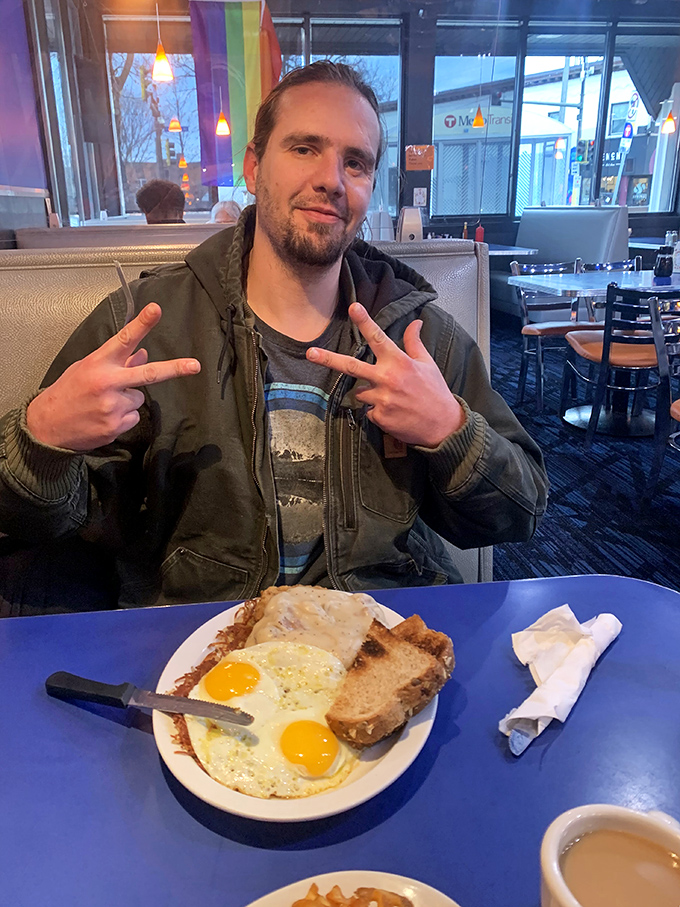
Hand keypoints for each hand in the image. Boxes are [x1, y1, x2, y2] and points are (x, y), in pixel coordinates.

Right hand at [27, 303, 200, 450]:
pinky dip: (124, 417)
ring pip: (139, 398)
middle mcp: (108, 383)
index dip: (142, 324)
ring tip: (104, 403)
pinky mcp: (116, 425)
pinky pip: (133, 417)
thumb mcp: (87, 369)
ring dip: (128, 400)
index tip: (156, 310)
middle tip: (194, 366)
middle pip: (149, 374)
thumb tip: (143, 354)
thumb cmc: (68, 393)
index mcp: (98, 363)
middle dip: (174, 369)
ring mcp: (112, 406)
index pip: (124, 339)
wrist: (47, 427)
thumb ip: (117, 362)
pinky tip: (104, 417)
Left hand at [307, 302, 463, 447]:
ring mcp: (381, 399)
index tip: (353, 307)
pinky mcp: (378, 417)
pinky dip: (377, 410)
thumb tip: (415, 322)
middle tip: (310, 353)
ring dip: (370, 393)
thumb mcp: (427, 364)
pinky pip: (369, 410)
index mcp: (399, 363)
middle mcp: (387, 379)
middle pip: (352, 366)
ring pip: (360, 392)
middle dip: (329, 359)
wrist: (442, 425)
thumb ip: (414, 343)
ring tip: (393, 399)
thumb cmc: (435, 392)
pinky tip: (394, 412)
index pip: (378, 338)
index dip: (365, 321)